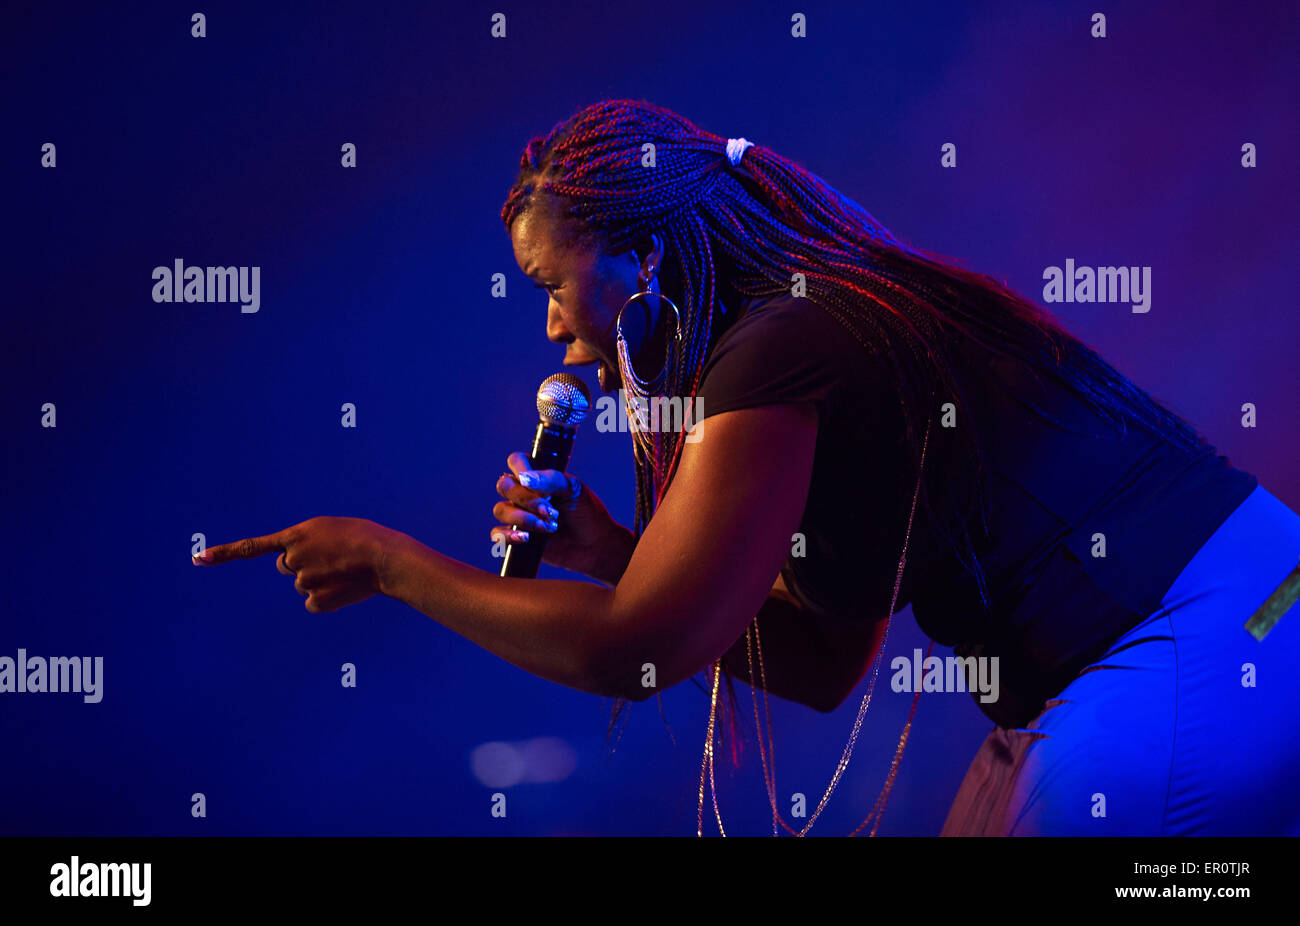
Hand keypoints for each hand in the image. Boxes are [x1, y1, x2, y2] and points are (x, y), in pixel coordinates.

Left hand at [192, 516, 411, 611]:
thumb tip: (294, 573)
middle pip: (286, 566)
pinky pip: (312, 603)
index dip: (224, 554)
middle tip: (330, 558)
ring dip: (319, 579)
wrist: (385, 557)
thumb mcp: (330, 530)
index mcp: (296, 535)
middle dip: (302, 564)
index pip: (251, 548)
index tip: (199, 560)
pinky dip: (326, 598)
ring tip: (344, 570)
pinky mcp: (314, 600)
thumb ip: (306, 544)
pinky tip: (344, 588)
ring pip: (302, 584)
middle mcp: (293, 557)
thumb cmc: (364, 539)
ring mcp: (303, 580)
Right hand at [491, 452, 633, 584]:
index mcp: (537, 476)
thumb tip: (524, 478)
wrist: (595, 545)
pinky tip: (527, 538)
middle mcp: (524, 493)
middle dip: (526, 499)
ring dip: (523, 519)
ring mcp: (518, 515)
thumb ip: (550, 479)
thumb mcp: (574, 489)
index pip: (516, 462)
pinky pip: (497, 534)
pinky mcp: (516, 536)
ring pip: (500, 510)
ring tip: (549, 527)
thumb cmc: (586, 512)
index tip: (534, 482)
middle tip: (550, 511)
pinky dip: (509, 535)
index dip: (520, 469)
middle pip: (504, 486)